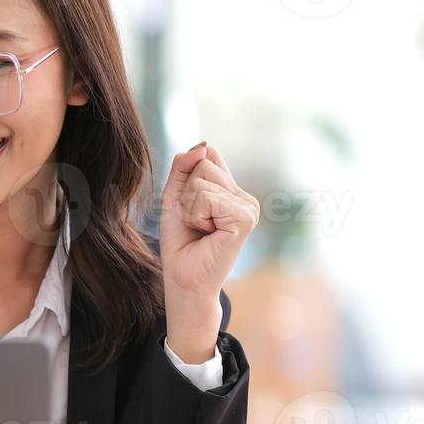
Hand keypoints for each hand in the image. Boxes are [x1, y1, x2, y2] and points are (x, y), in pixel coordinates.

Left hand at [159, 142, 258, 362]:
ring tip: (200, 228)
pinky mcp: (245, 218)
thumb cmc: (180, 241)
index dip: (188, 177)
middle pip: (204, 163)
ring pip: (203, 179)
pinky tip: (207, 233)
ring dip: (189, 206)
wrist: (183, 278)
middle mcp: (245, 196)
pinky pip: (206, 196)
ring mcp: (249, 207)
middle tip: (195, 221)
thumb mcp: (175, 196)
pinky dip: (195, 214)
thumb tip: (203, 145)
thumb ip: (183, 166)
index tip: (190, 206)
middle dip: (187, 193)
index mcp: (232, 190)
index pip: (208, 155)